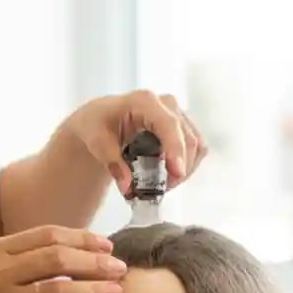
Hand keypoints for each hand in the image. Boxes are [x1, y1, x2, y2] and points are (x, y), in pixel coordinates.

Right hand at [0, 226, 126, 292]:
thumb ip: (12, 262)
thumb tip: (62, 258)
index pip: (46, 235)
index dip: (82, 239)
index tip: (105, 246)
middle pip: (58, 258)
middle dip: (95, 262)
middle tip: (119, 268)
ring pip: (60, 290)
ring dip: (95, 289)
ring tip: (118, 291)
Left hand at [62, 90, 207, 194]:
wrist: (101, 120)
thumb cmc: (97, 125)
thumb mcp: (96, 142)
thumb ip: (112, 162)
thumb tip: (128, 186)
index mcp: (144, 101)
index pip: (167, 124)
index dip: (175, 148)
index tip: (177, 172)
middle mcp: (167, 104)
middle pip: (186, 138)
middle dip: (178, 167)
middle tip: (160, 190)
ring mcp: (178, 114)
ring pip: (195, 145)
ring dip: (184, 169)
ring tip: (161, 185)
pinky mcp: (184, 127)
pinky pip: (196, 149)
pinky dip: (186, 166)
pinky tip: (168, 176)